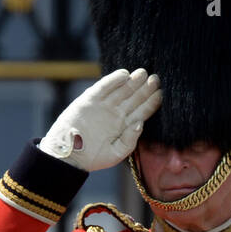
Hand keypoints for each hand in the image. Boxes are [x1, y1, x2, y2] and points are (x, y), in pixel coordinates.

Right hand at [38, 67, 161, 171]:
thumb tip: (139, 124)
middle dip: (145, 88)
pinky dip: (113, 80)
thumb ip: (129, 141)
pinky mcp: (89, 100)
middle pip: (134, 98)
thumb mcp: (115, 154)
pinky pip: (103, 87)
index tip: (161, 93)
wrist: (69, 155)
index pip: (142, 111)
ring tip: (143, 73)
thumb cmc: (93, 158)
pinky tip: (124, 75)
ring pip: (122, 90)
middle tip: (156, 78)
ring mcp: (104, 106)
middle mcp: (116, 113)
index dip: (152, 102)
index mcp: (125, 125)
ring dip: (133, 82)